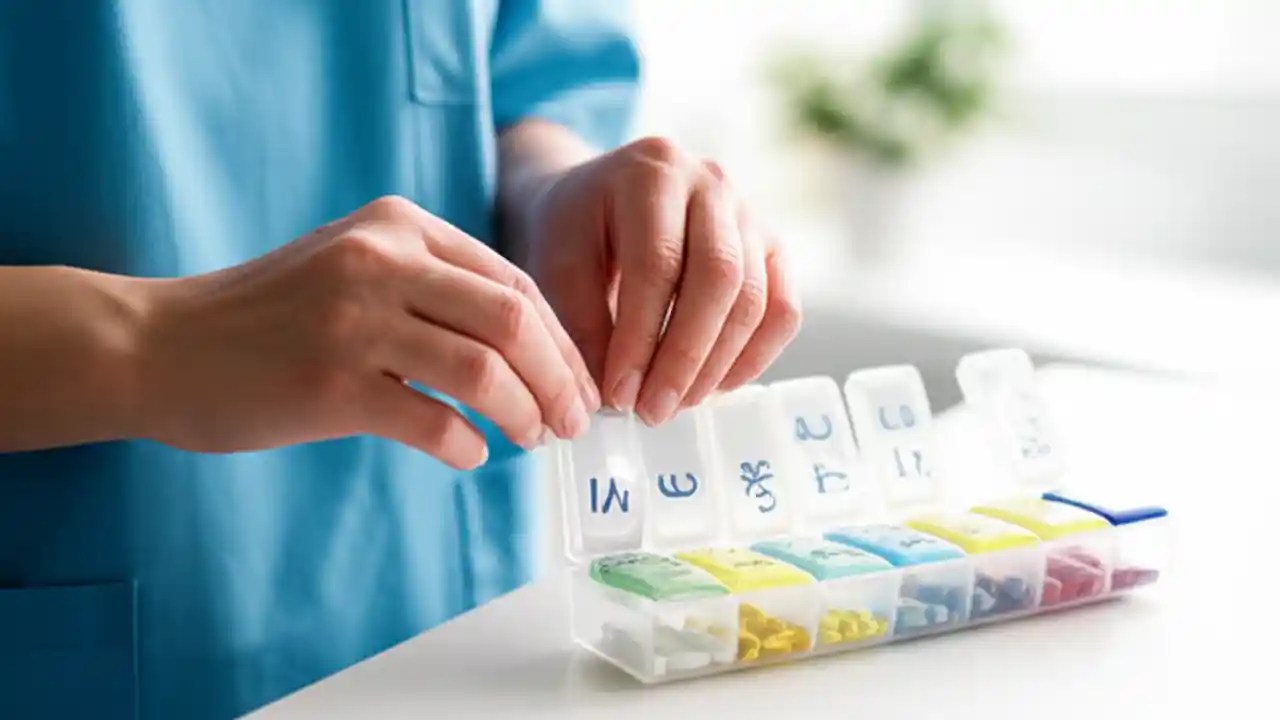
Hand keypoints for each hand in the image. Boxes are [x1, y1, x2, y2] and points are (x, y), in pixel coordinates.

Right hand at [136, 196, 596, 467]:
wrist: (161, 344)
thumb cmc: (271, 315)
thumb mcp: (355, 266)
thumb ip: (434, 287)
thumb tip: (532, 352)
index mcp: (398, 225)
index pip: (512, 283)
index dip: (561, 341)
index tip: (578, 384)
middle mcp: (380, 261)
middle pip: (512, 322)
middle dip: (560, 379)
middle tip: (574, 421)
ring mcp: (353, 321)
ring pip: (483, 370)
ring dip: (524, 413)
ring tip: (532, 438)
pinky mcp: (329, 384)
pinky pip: (431, 422)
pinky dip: (465, 445)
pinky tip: (469, 454)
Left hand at [524, 137, 801, 425]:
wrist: (600, 195)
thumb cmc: (576, 228)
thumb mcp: (557, 260)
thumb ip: (581, 320)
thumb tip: (613, 394)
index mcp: (651, 169)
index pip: (657, 263)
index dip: (640, 338)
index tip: (618, 395)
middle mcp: (711, 182)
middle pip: (719, 277)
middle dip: (686, 356)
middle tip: (653, 411)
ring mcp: (749, 213)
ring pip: (754, 297)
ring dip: (717, 364)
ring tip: (677, 405)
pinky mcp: (771, 247)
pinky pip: (782, 309)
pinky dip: (755, 357)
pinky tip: (715, 387)